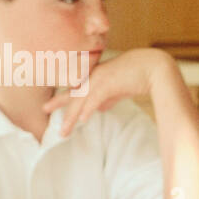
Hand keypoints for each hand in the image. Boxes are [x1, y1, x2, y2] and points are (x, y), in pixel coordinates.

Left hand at [42, 48, 173, 137]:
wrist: (155, 67)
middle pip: (74, 93)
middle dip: (58, 103)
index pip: (75, 89)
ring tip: (64, 131)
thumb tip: (98, 109)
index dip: (62, 98)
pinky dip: (88, 108)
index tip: (49, 106)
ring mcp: (101, 78)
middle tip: (44, 111)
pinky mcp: (110, 82)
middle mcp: (95, 75)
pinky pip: (96, 97)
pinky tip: (83, 119)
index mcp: (96, 75)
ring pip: (81, 99)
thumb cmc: (139, 76)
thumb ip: (108, 98)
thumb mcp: (120, 88)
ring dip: (72, 116)